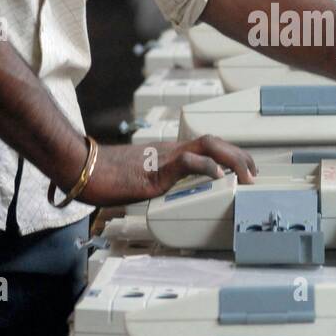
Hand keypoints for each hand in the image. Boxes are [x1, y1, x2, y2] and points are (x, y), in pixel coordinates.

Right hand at [80, 135, 256, 206]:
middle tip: (255, 174)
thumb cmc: (101, 175)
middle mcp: (169, 151)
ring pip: (208, 146)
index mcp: (166, 154)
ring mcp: (163, 157)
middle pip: (213, 142)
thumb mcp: (137, 181)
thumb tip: (158, 194)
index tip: (245, 170)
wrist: (80, 166)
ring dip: (233, 160)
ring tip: (247, 176)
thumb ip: (153, 183)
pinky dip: (208, 168)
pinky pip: (188, 162)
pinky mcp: (156, 169)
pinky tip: (219, 178)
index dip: (229, 155)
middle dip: (240, 155)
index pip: (205, 147)